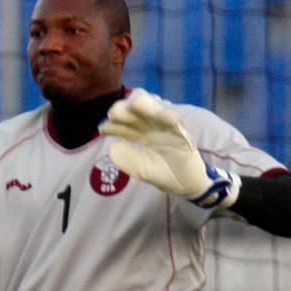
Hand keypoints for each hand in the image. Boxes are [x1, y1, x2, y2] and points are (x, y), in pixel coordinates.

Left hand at [98, 88, 239, 207]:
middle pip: (135, 108)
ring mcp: (167, 127)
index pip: (122, 124)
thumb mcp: (140, 169)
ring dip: (144, 104)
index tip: (103, 129)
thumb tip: (113, 144)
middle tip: (115, 115)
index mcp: (140, 134)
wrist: (187, 186)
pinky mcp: (183, 133)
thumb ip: (126, 158)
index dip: (112, 125)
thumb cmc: (164, 174)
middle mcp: (152, 126)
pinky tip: (164, 115)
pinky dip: (170, 116)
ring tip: (135, 105)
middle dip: (123, 108)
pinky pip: (176, 121)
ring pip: (154, 107)